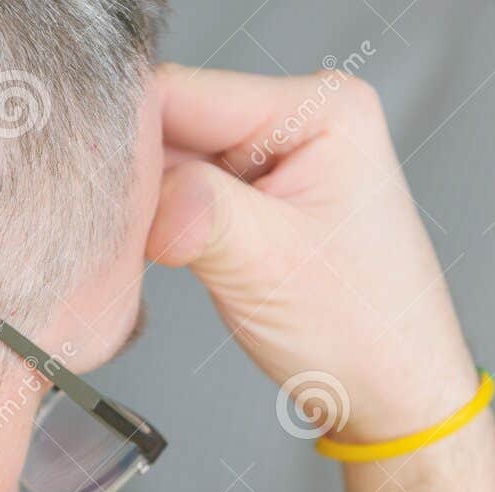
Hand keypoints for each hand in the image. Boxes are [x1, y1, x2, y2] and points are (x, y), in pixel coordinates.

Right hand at [147, 63, 476, 441]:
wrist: (393, 395)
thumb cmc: (365, 335)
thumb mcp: (267, 263)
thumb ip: (194, 207)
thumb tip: (124, 182)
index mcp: (320, 107)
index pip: (183, 92)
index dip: (129, 141)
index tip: (101, 196)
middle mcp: (300, 118)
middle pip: (172, 121)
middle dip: (139, 179)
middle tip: (127, 238)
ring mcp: (277, 159)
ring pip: (171, 162)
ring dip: (148, 208)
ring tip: (159, 256)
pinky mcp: (258, 198)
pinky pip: (185, 194)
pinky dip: (164, 226)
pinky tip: (170, 257)